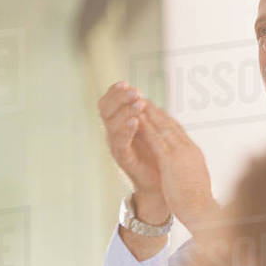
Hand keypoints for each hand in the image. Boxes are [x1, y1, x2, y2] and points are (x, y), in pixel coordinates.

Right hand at [98, 82, 164, 202]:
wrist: (160, 182)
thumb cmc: (154, 154)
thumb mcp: (149, 129)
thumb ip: (144, 114)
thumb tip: (142, 95)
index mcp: (117, 123)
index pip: (108, 103)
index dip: (114, 92)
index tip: (124, 83)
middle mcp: (113, 133)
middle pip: (106, 110)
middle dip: (119, 98)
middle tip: (134, 91)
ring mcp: (116, 146)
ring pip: (112, 124)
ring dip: (125, 111)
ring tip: (138, 103)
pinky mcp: (123, 159)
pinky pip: (121, 142)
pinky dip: (127, 130)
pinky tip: (135, 121)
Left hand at [138, 102, 219, 230]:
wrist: (204, 213)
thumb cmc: (199, 204)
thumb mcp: (194, 181)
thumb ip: (189, 170)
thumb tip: (187, 168)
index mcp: (194, 155)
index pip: (179, 132)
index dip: (166, 120)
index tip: (156, 111)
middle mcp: (189, 149)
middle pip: (171, 125)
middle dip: (156, 111)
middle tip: (143, 98)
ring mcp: (181, 154)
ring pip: (163, 127)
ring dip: (150, 113)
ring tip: (138, 101)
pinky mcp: (172, 161)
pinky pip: (157, 140)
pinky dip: (147, 128)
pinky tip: (138, 119)